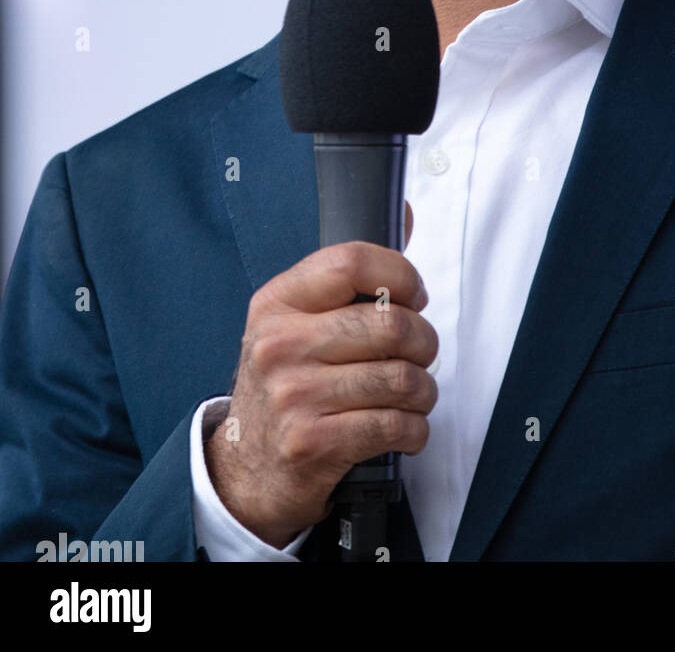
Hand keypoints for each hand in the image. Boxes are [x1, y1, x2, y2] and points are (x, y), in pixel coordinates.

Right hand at [205, 201, 436, 547]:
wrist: (245, 467)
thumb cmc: (287, 382)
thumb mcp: (298, 319)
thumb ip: (350, 273)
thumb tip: (402, 213)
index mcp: (277, 302)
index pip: (352, 261)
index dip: (401, 274)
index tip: (414, 295)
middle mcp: (279, 344)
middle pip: (391, 323)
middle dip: (424, 340)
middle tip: (419, 352)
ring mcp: (292, 395)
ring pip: (402, 378)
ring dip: (423, 390)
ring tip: (413, 394)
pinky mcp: (310, 442)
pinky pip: (395, 425)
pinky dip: (414, 428)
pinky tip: (404, 426)